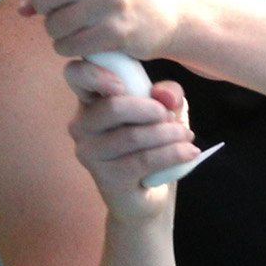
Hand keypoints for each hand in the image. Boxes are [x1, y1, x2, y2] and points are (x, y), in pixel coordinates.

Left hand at [16, 0, 182, 60]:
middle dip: (45, 9)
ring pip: (53, 25)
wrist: (172, 9)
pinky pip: (70, 46)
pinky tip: (84, 40)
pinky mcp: (116, 31)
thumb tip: (22, 6)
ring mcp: (110, 0)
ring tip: (76, 25)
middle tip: (61, 10)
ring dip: (58, 32)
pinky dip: (70, 47)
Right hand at [64, 60, 199, 219]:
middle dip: (153, 110)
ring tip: (186, 135)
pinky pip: (144, 160)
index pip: (75, 74)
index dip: (94, 73)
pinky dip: (173, 153)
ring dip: (168, 133)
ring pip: (132, 136)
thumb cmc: (151, 141)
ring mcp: (90, 153)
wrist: (147, 193)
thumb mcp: (165, 109)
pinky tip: (190, 152)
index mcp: (90, 99)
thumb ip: (168, 94)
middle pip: (113, 107)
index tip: (122, 86)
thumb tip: (164, 96)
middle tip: (172, 117)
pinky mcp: (106, 177)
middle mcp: (81, 125)